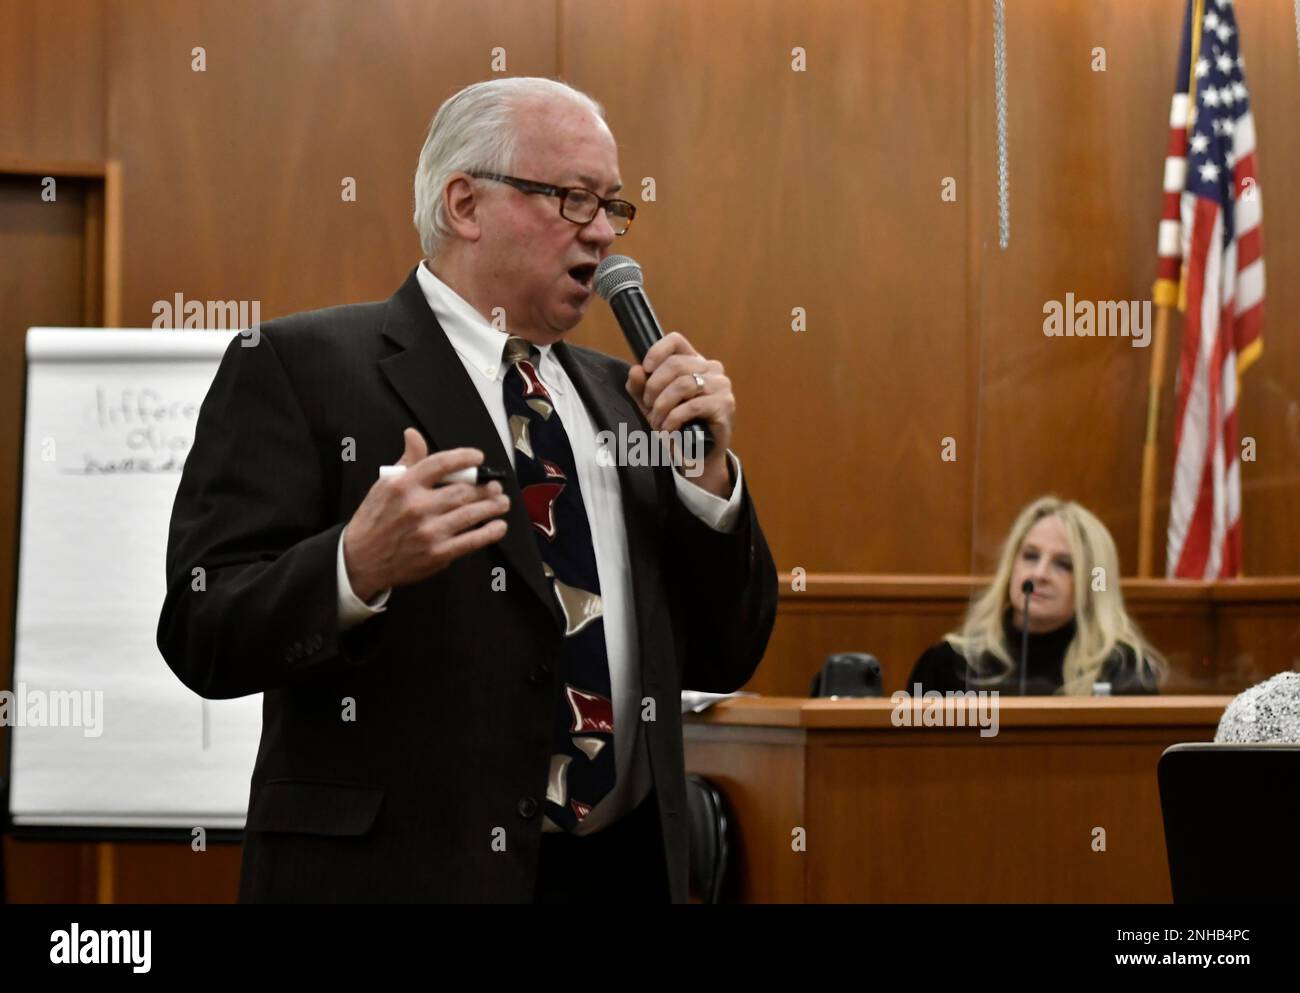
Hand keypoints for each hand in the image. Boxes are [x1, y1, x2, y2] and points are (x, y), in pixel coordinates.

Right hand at [342, 428, 508, 600]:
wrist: (360, 560)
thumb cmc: (374, 519)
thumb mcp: (384, 485)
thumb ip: (407, 461)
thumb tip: (413, 434)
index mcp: (403, 485)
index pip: (440, 463)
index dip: (464, 457)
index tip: (478, 457)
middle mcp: (417, 506)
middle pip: (462, 491)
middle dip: (485, 487)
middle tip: (495, 486)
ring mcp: (428, 531)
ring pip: (470, 514)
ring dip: (492, 507)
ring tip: (502, 502)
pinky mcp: (436, 554)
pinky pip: (470, 541)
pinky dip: (489, 533)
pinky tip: (499, 526)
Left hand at [625, 332, 733, 496]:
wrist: (698, 456)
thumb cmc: (676, 426)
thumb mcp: (651, 405)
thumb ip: (640, 387)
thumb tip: (635, 371)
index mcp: (694, 362)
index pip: (676, 341)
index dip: (657, 351)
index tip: (645, 369)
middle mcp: (711, 369)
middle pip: (676, 365)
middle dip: (654, 388)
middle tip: (649, 408)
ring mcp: (721, 386)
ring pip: (683, 384)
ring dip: (663, 406)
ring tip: (657, 423)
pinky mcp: (725, 405)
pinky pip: (692, 406)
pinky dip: (673, 419)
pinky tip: (667, 430)